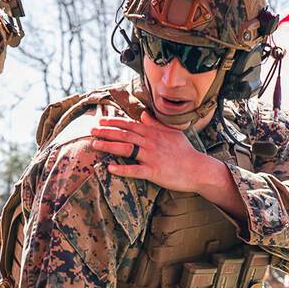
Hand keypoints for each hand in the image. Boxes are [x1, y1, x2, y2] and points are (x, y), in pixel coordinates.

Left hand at [91, 111, 221, 193]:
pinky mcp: (154, 172)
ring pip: (127, 149)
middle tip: (91, 130)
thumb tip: (143, 115)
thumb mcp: (172, 133)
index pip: (130, 125)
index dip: (113, 122)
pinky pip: (135, 170)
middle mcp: (150, 142)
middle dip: (106, 132)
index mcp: (154, 133)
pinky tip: (110, 168)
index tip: (100, 120)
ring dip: (109, 146)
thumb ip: (156, 124)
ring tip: (95, 145)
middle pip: (124, 135)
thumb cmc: (185, 151)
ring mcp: (152, 157)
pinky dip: (122, 169)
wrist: (198, 168)